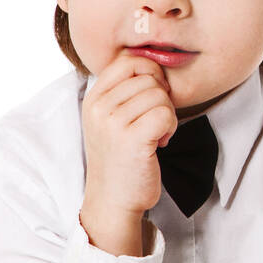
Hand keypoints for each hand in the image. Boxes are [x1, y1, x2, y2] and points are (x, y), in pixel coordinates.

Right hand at [80, 49, 176, 249]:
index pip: (127, 60)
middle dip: (161, 97)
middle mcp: (99, 107)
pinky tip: (160, 142)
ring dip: (167, 115)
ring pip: (160, 95)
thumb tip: (155, 60)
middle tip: (153, 122)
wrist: (113, 201)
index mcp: (93, 98)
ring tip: (154, 135)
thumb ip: (124, 91)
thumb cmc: (120, 159)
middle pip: (148, 76)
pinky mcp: (132, 139)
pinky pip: (165, 113)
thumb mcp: (109, 119)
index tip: (153, 95)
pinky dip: (170, 127)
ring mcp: (113, 123)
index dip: (150, 72)